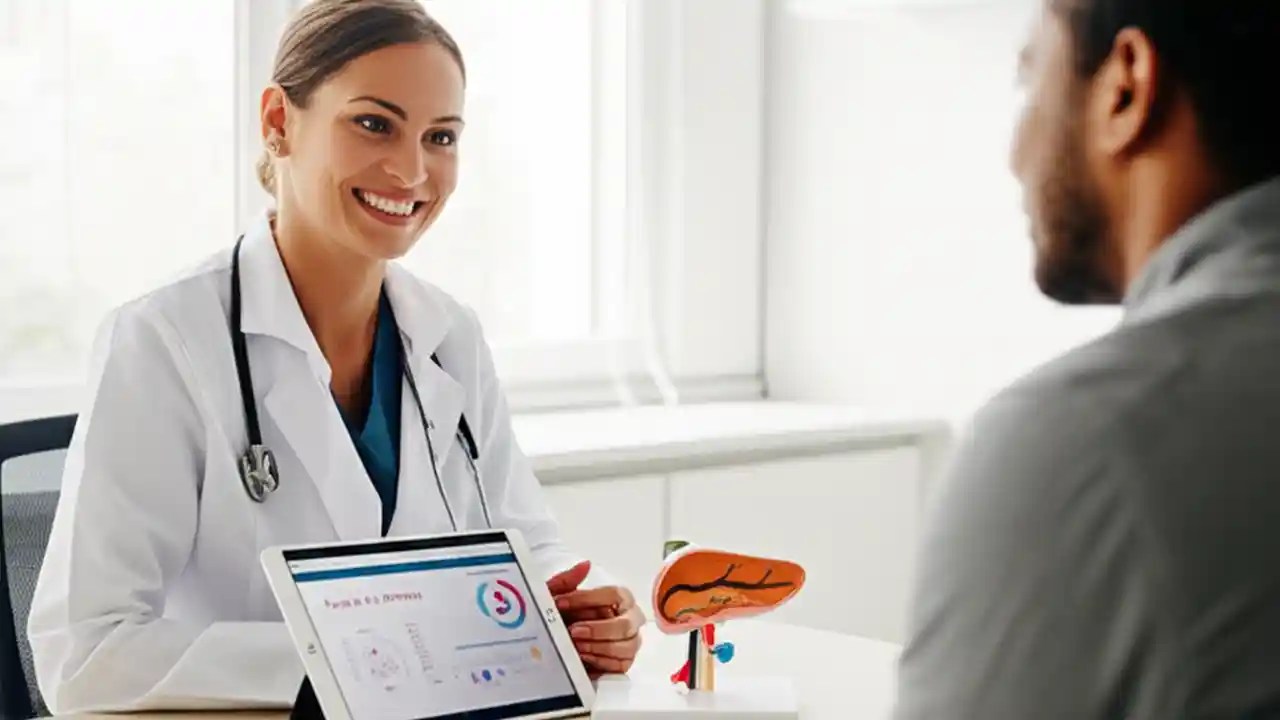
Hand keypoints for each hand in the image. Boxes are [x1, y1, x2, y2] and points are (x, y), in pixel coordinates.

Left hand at [546, 561, 646, 677]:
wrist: (554, 642)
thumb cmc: (562, 616)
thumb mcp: (556, 597)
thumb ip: (567, 581)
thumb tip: (584, 565)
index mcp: (620, 598)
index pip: (614, 595)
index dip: (587, 599)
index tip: (561, 603)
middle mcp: (630, 618)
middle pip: (625, 624)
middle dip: (597, 629)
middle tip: (573, 631)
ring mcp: (630, 642)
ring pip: (626, 646)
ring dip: (598, 647)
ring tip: (576, 646)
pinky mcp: (623, 662)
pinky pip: (620, 665)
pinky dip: (601, 661)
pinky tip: (584, 658)